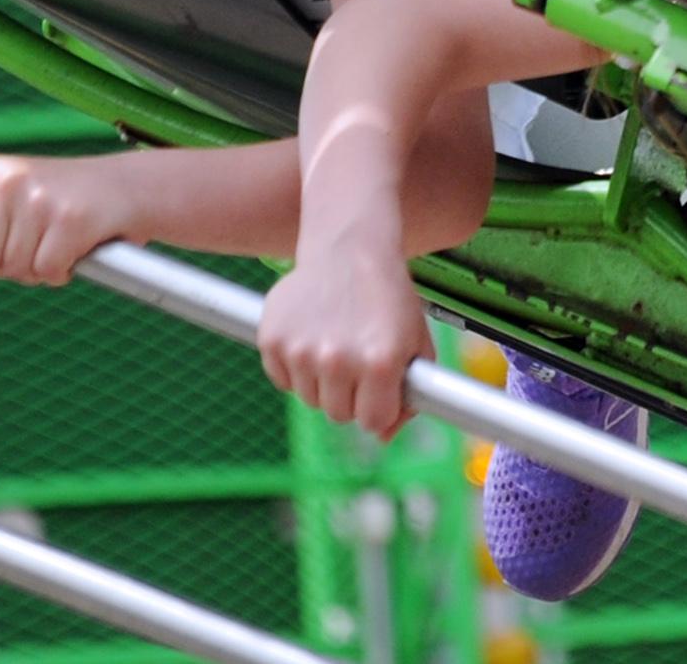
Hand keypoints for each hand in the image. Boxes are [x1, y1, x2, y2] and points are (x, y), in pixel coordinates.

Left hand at [0, 153, 140, 287]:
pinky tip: (74, 248)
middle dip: (10, 265)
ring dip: (38, 268)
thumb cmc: (60, 200)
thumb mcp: (11, 207)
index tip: (6, 240)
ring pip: (15, 269)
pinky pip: (47, 272)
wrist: (124, 186)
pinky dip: (61, 272)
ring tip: (57, 240)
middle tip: (37, 241)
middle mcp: (6, 179)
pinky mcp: (68, 219)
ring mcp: (37, 198)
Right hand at [258, 244, 431, 440]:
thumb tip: (382, 438)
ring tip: (335, 341)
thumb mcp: (414, 343)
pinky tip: (311, 334)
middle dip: (350, 395)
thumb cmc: (387, 297)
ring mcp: (301, 350)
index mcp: (379, 363)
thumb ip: (408, 396)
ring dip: (321, 381)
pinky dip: (293, 366)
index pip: (372, 422)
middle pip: (338, 414)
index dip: (378, 405)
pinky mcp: (272, 337)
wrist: (349, 247)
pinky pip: (282, 378)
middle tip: (356, 358)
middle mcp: (338, 360)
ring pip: (310, 398)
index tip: (379, 386)